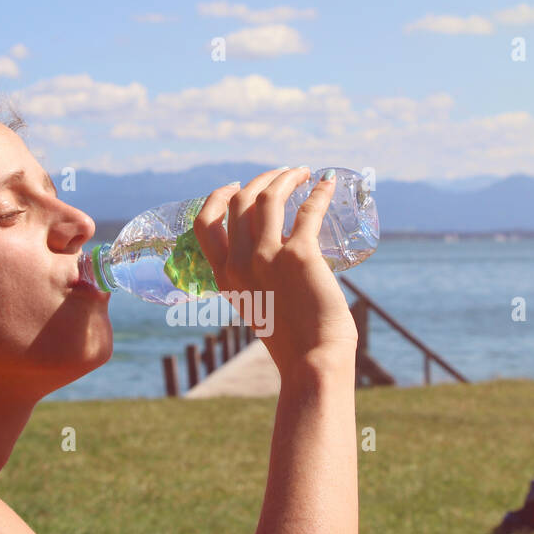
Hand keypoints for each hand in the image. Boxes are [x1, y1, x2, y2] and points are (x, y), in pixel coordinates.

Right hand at [192, 168, 357, 375]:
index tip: (235, 186)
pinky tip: (328, 183)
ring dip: (285, 177)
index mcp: (224, 278)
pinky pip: (308, 210)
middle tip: (281, 175)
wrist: (311, 361)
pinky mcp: (299, 255)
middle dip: (260, 180)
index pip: (205, 224)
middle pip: (240, 202)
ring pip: (268, 197)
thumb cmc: (292, 342)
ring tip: (301, 172)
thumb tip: (271, 260)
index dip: (218, 198)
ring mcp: (267, 257)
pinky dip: (320, 193)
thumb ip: (255, 283)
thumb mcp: (256, 308)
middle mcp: (239, 264)